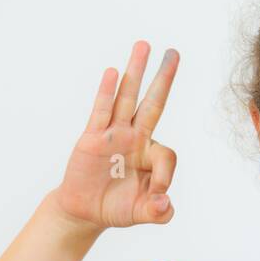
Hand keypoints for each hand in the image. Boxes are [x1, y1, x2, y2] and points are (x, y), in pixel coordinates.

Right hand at [48, 40, 179, 229]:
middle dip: (164, 79)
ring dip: (136, 72)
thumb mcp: (142, 214)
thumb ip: (158, 212)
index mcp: (151, 155)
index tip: (158, 194)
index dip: (165, 174)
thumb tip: (164, 203)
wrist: (85, 212)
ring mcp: (114, 135)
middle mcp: (135, 138)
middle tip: (174, 53)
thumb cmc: (117, 209)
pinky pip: (101, 112)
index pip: (166, 154)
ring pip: (127, 98)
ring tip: (144, 45)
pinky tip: (112, 72)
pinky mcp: (92, 138)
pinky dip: (107, 93)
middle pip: (153, 103)